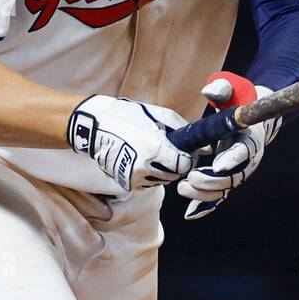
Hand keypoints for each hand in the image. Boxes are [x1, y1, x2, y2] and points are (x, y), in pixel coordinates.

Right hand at [67, 95, 192, 192]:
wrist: (95, 126)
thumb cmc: (128, 116)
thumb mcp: (157, 115)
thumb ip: (182, 129)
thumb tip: (203, 147)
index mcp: (154, 149)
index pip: (184, 165)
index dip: (187, 158)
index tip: (183, 152)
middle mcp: (144, 167)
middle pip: (174, 175)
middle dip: (176, 165)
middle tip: (170, 152)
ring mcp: (134, 178)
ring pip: (161, 181)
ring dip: (164, 171)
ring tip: (154, 155)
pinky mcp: (126, 183)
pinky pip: (147, 184)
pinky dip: (150, 175)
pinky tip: (143, 161)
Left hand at [176, 77, 280, 219]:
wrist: (251, 112)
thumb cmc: (239, 98)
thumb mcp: (233, 88)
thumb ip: (222, 88)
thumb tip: (209, 91)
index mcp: (250, 137)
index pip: (245, 151)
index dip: (233, 159)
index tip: (218, 164)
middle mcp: (248, 158)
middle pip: (234, 176)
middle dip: (212, 181)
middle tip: (189, 179)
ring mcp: (238, 170)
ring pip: (225, 189)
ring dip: (205, 193)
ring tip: (182, 189)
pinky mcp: (228, 177)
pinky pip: (219, 195)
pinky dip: (206, 205)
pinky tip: (190, 213)